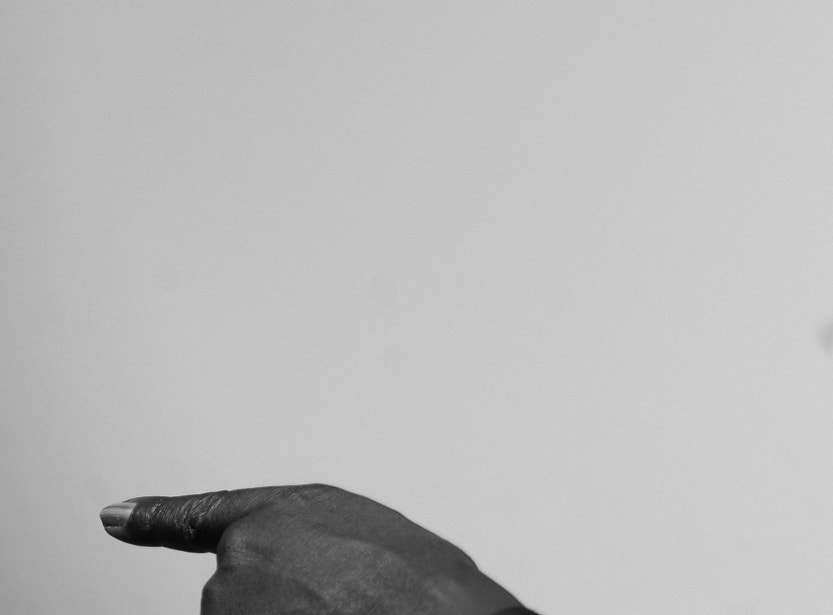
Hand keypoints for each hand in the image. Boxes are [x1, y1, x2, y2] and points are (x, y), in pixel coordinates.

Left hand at [100, 484, 525, 614]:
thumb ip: (325, 553)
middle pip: (244, 600)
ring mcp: (229, 600)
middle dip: (284, 611)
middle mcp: (250, 549)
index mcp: (296, 511)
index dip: (158, 518)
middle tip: (349, 612)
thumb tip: (321, 588)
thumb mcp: (384, 549)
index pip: (209, 514)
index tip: (119, 518)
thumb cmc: (430, 597)